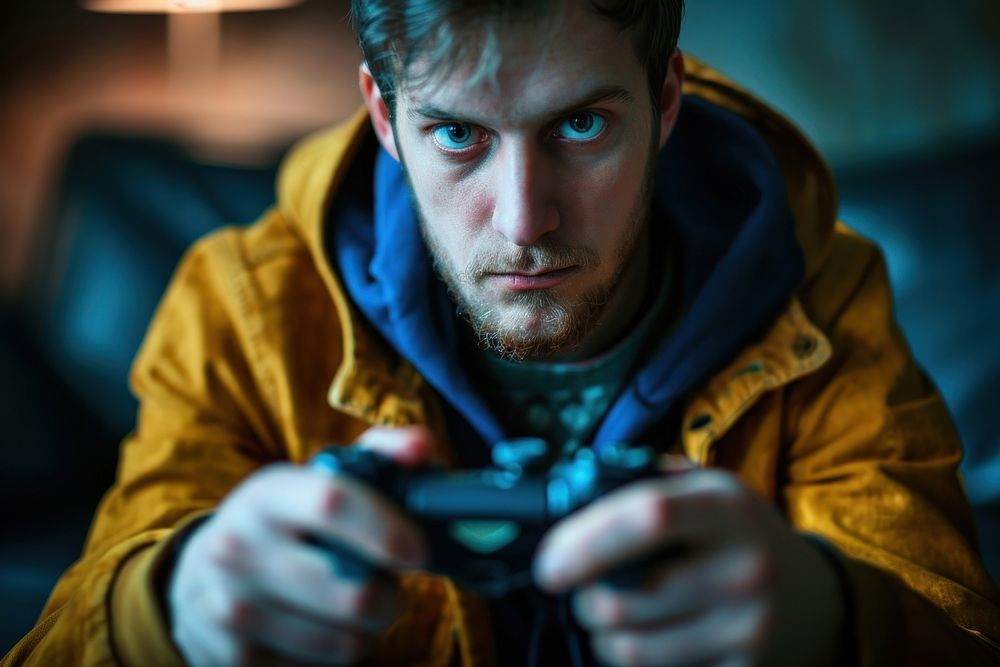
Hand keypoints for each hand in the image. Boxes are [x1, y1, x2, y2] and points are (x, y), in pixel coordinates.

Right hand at [168, 426, 434, 665]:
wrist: (197, 578)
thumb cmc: (283, 522)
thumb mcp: (317, 479)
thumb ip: (378, 455)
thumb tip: (421, 444)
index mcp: (266, 495)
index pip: (332, 503)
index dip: (386, 529)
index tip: (419, 552)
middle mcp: (239, 549)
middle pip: (354, 594)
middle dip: (389, 594)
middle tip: (386, 583)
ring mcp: (231, 609)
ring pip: (345, 642)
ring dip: (363, 628)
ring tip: (347, 604)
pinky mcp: (234, 660)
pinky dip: (332, 652)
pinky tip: (316, 626)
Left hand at [533, 469, 846, 666]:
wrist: (817, 599)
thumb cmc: (742, 535)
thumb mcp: (712, 491)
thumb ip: (652, 483)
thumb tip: (577, 491)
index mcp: (728, 509)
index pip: (649, 517)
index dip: (587, 541)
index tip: (550, 566)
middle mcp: (742, 570)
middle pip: (625, 601)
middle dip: (586, 600)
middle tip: (584, 590)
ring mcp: (746, 630)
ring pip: (632, 649)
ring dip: (604, 636)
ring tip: (613, 615)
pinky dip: (636, 662)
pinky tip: (650, 638)